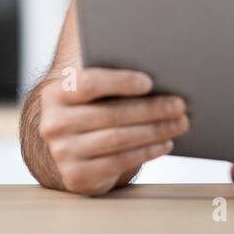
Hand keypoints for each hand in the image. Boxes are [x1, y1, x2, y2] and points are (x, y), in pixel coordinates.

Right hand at [38, 67, 188, 195]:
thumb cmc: (87, 109)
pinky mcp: (77, 176)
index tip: (149, 82)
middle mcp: (53, 124)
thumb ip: (105, 72)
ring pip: (118, 139)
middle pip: (110, 114)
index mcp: (54, 94)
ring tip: (179, 122)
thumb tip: (147, 56)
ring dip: (155, 130)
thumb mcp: (86, 90)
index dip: (120, 82)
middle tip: (179, 104)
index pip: (89, 84)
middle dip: (150, 109)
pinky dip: (147, 151)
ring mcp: (62, 153)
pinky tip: (165, 143)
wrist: (65, 149)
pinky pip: (119, 162)